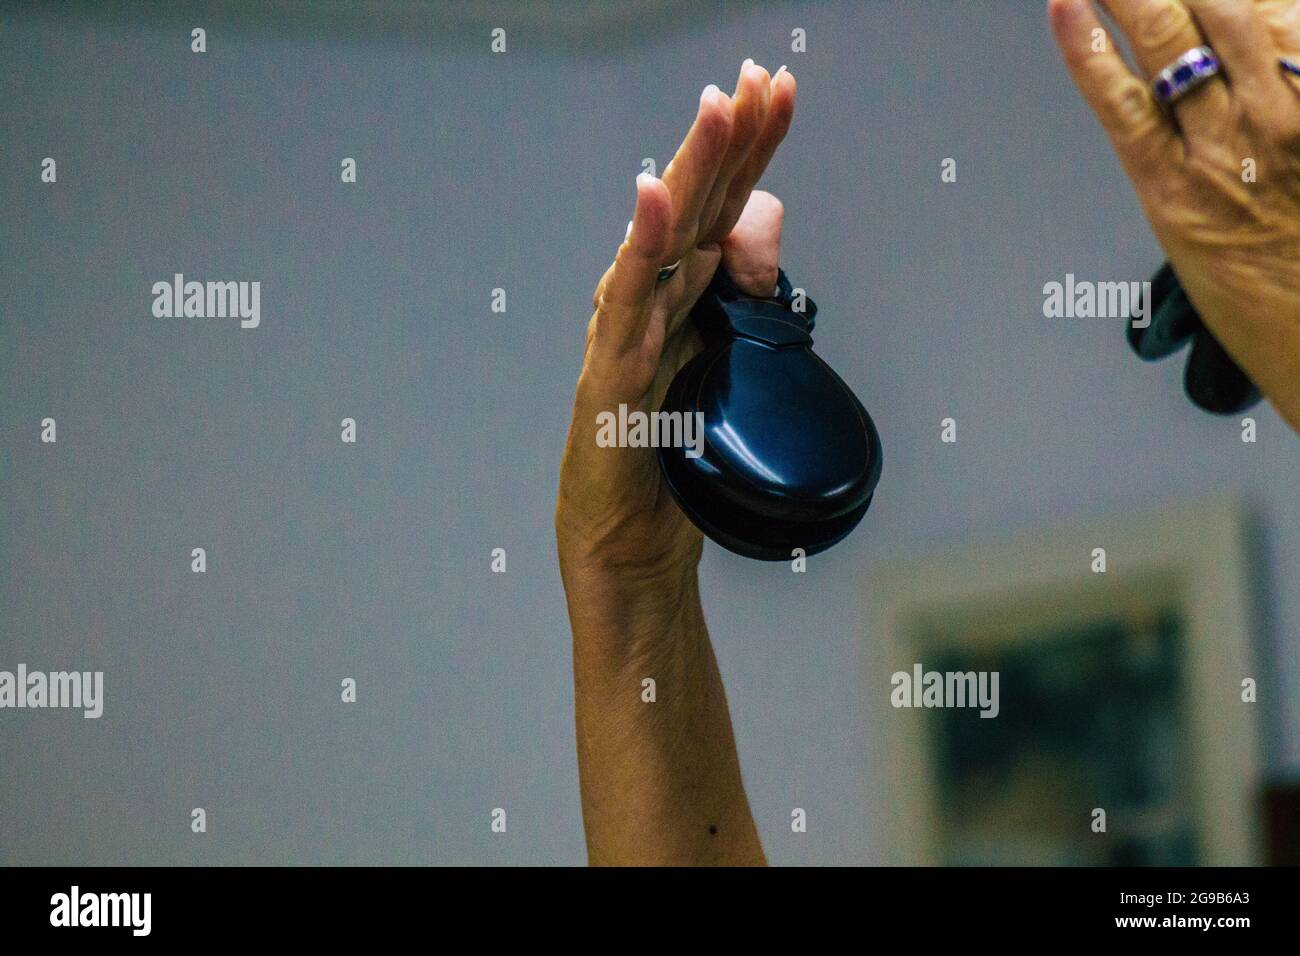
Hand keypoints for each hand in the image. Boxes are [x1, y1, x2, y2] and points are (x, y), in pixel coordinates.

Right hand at [556, 61, 795, 587]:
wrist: (632, 538)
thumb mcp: (734, 360)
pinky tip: (653, 197)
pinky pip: (628, 304)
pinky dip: (641, 248)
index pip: (723, 205)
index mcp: (683, 292)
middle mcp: (651, 299)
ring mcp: (626, 332)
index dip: (752, 146)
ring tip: (717, 108)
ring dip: (691, 170)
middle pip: (695, 205)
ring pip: (663, 239)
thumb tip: (768, 214)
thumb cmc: (676, 452)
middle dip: (727, 138)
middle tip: (756, 78)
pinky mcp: (611, 377)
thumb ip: (752, 290)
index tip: (783, 87)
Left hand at [1049, 0, 1299, 429]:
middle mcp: (1279, 100)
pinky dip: (1088, 53)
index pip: (1270, 0)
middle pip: (1217, 2)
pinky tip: (1066, 10)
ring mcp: (1222, 141)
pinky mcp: (1172, 185)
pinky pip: (1122, 104)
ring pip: (1168, 36)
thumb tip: (1265, 44)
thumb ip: (1293, 81)